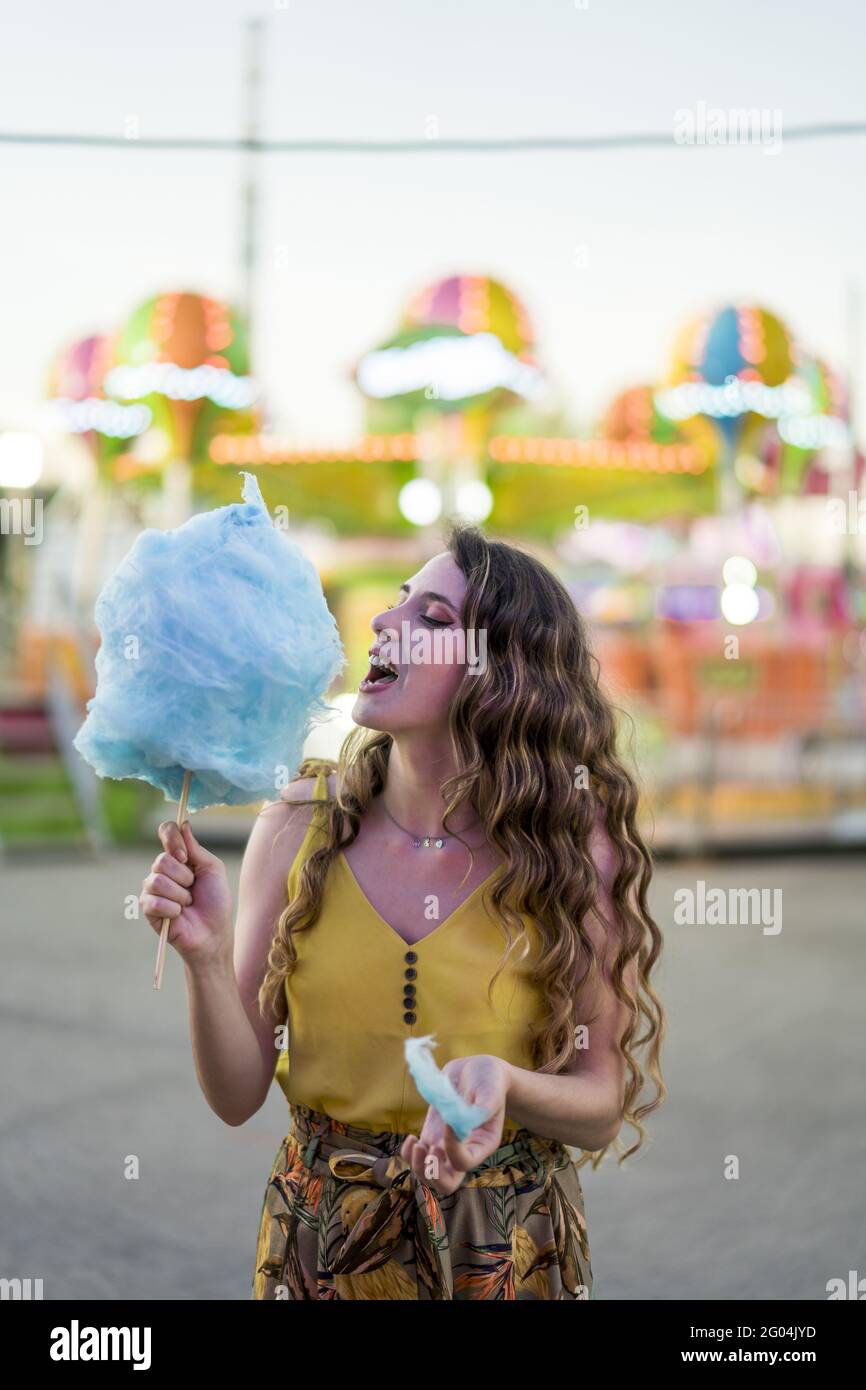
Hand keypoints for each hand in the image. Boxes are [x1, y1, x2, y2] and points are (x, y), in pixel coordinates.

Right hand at [140, 820, 232, 966]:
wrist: (213, 933)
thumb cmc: (216, 901)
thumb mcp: (212, 869)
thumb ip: (196, 848)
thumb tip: (183, 825)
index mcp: (179, 857)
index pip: (166, 831)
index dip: (172, 838)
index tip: (185, 855)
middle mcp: (163, 869)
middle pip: (161, 859)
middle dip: (183, 876)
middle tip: (193, 889)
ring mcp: (153, 888)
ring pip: (157, 880)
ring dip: (180, 894)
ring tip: (187, 904)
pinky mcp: (147, 908)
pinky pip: (153, 900)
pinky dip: (172, 909)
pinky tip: (178, 914)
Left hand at [400, 1054, 511, 1195]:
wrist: (476, 1072)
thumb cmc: (488, 1080)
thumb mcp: (491, 1088)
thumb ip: (483, 1106)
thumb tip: (458, 1122)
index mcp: (483, 1145)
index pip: (464, 1162)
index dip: (452, 1147)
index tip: (449, 1121)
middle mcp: (464, 1152)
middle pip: (446, 1185)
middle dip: (432, 1174)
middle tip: (429, 1148)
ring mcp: (445, 1147)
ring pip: (427, 1176)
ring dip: (417, 1165)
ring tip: (416, 1143)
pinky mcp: (431, 1137)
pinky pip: (416, 1159)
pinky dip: (408, 1154)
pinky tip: (411, 1138)